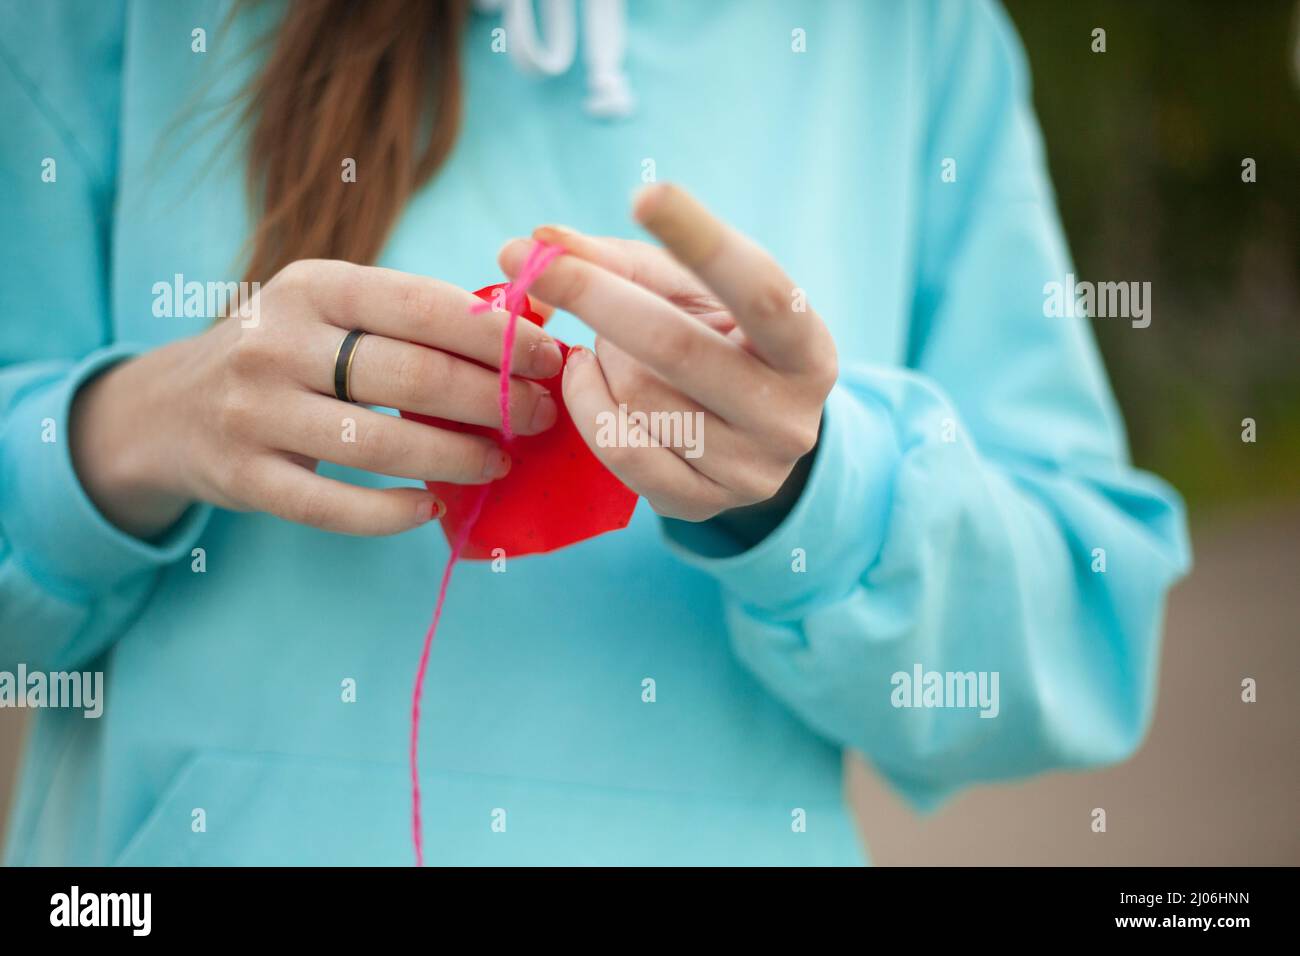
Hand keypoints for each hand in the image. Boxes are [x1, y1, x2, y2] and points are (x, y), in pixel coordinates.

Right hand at [71, 260, 562, 537]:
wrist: (172, 408)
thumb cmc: (287, 352)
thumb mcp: (331, 309)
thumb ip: (413, 316)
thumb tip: (530, 332)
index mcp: (312, 286)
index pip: (424, 306)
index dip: (499, 337)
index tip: (551, 360)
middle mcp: (277, 342)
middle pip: (412, 376)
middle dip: (493, 401)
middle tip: (538, 418)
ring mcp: (256, 413)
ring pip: (380, 445)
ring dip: (457, 458)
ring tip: (500, 461)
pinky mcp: (246, 478)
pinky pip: (336, 507)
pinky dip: (395, 512)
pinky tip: (434, 505)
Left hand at [498, 183, 837, 535]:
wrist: (744, 437)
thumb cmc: (714, 342)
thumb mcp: (688, 294)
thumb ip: (621, 260)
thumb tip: (537, 238)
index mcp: (809, 347)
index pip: (760, 288)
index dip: (703, 240)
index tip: (647, 192)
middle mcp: (791, 415)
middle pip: (675, 347)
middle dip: (594, 296)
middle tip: (537, 261)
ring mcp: (750, 471)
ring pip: (635, 395)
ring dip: (599, 356)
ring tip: (608, 343)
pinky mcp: (702, 505)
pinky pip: (617, 448)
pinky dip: (586, 404)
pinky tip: (587, 381)